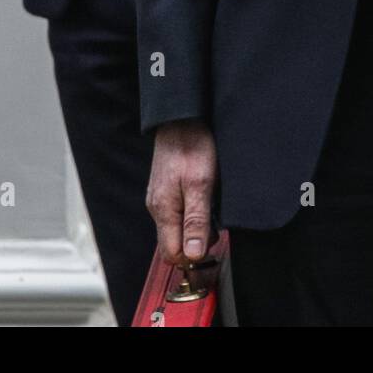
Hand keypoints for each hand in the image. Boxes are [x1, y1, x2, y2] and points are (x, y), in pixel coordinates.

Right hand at [146, 119, 217, 264]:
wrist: (181, 117)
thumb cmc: (192, 146)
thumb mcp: (201, 184)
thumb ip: (196, 221)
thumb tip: (192, 255)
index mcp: (163, 210)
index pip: (172, 254)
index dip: (193, 255)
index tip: (211, 242)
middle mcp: (157, 208)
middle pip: (174, 243)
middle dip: (196, 241)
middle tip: (215, 223)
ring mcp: (160, 198)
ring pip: (177, 228)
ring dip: (196, 225)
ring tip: (211, 205)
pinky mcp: (166, 189)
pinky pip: (177, 213)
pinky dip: (192, 212)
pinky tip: (204, 196)